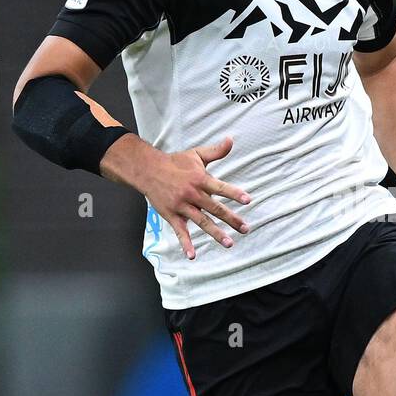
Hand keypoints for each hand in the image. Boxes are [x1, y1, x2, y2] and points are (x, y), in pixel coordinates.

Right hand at [138, 136, 250, 259]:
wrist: (147, 169)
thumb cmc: (175, 162)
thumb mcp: (196, 154)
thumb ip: (215, 151)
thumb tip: (231, 140)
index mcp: (200, 179)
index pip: (220, 187)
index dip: (234, 193)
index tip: (248, 200)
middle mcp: (192, 193)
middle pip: (215, 208)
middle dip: (231, 219)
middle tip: (245, 229)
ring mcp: (182, 206)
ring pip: (201, 222)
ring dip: (216, 234)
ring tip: (230, 243)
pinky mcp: (172, 215)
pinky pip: (180, 232)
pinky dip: (186, 244)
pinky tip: (192, 256)